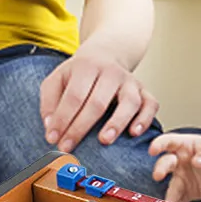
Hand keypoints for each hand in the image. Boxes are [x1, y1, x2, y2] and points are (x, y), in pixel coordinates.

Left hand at [39, 46, 158, 152]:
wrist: (106, 54)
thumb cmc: (79, 74)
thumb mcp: (58, 79)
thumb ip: (49, 101)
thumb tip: (50, 126)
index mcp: (86, 67)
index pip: (74, 96)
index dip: (62, 119)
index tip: (53, 138)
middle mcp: (110, 72)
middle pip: (97, 102)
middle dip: (81, 127)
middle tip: (68, 147)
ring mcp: (130, 81)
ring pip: (129, 102)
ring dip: (117, 122)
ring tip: (105, 140)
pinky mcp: (144, 90)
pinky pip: (151, 104)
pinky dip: (145, 119)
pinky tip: (134, 133)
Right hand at [148, 131, 200, 201]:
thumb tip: (197, 161)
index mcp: (185, 145)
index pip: (168, 142)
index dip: (159, 144)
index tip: (153, 150)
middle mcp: (179, 161)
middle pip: (165, 164)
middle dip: (160, 169)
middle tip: (158, 175)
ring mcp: (182, 178)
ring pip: (171, 186)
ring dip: (168, 195)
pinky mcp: (187, 193)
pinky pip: (179, 201)